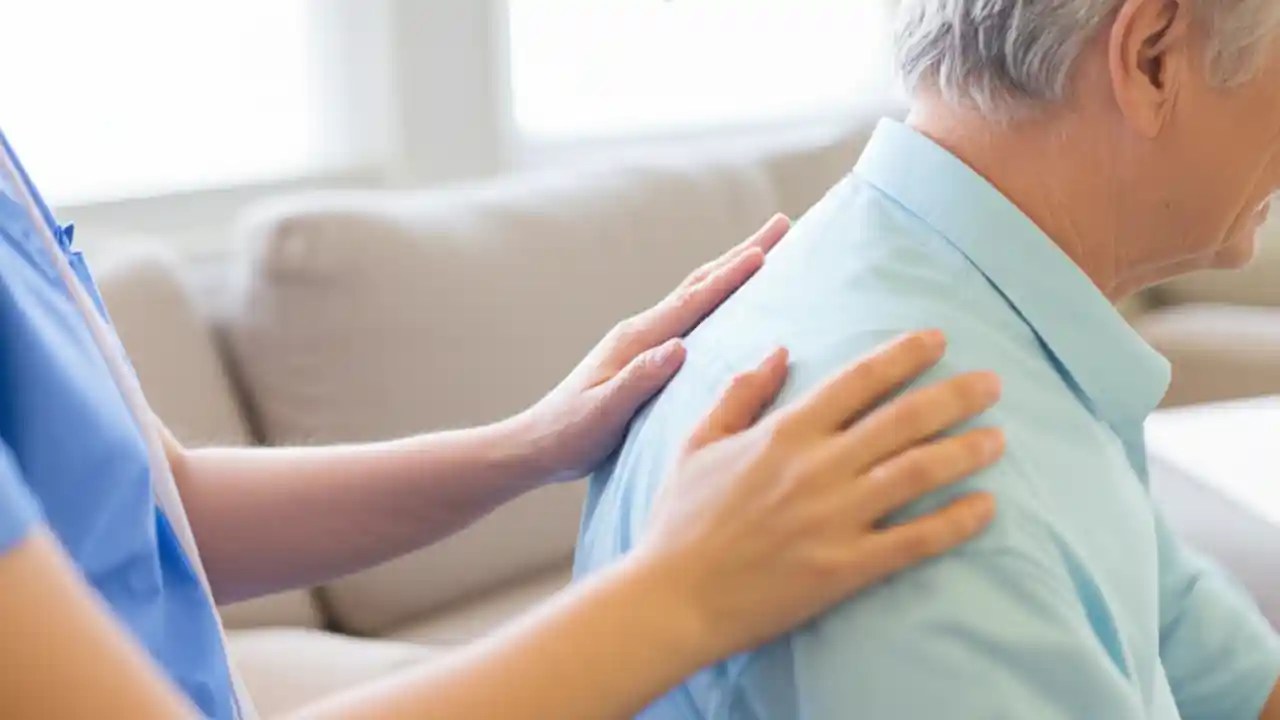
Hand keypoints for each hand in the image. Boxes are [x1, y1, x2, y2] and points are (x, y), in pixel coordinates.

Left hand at [519, 214, 790, 483]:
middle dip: (742, 253)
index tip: (765, 251)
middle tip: (782, 225)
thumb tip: (678, 348)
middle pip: (701, 282)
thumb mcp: (603, 412)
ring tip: (766, 250)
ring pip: (697, 294)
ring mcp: (643, 340)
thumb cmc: (570, 434)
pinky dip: (717, 296)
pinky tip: (731, 302)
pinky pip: (691, 315)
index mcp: (637, 340)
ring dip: (731, 269)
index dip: (731, 276)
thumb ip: (638, 380)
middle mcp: (642, 330)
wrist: (538, 444)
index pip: (694, 300)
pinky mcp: (645, 354)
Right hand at [637, 331, 1003, 659]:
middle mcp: (817, 468)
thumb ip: (740, 394)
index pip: (858, 381)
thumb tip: (779, 352)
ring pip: (918, 473)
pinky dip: (956, 522)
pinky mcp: (846, 568)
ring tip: (999, 438)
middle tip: (993, 382)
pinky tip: (987, 507)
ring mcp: (835, 518)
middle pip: (903, 419)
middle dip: (955, 395)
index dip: (903, 355)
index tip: (938, 340)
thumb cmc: (680, 520)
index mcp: (784, 433)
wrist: (672, 598)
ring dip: (965, 450)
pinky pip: (915, 541)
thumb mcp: (698, 443)